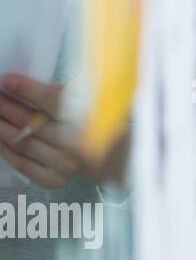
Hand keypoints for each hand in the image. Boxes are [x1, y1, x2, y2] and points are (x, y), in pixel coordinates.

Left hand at [0, 72, 99, 189]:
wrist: (119, 158)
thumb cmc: (105, 121)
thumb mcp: (98, 100)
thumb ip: (71, 92)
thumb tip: (30, 83)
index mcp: (95, 119)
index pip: (57, 102)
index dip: (29, 90)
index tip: (9, 80)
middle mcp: (79, 144)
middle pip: (34, 124)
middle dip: (8, 107)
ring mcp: (67, 165)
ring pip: (24, 144)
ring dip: (2, 128)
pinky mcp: (57, 179)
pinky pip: (24, 166)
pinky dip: (7, 152)